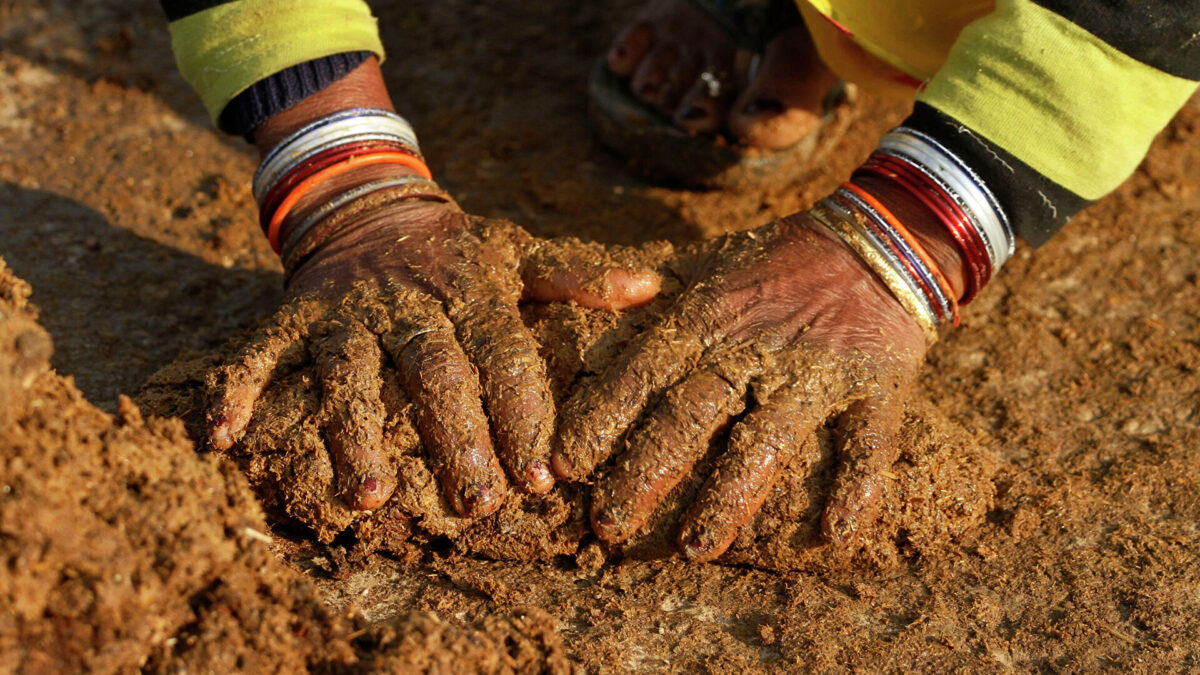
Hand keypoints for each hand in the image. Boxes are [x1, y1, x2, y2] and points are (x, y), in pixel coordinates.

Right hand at [205, 194, 658, 517]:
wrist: (365, 202)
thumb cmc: (454, 249)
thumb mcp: (515, 254)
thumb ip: (575, 277)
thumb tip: (652, 286)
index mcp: (470, 291)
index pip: (503, 357)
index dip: (523, 415)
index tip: (542, 477)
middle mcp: (409, 303)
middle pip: (433, 373)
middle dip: (455, 441)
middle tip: (476, 504)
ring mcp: (346, 311)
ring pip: (350, 374)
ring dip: (354, 434)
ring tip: (369, 497)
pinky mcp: (292, 317)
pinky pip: (259, 353)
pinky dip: (238, 391)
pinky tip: (221, 439)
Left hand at [554, 212, 939, 560]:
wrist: (877, 242)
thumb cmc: (776, 259)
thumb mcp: (703, 262)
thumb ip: (646, 286)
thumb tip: (582, 295)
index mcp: (706, 319)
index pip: (643, 373)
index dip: (603, 418)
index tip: (566, 465)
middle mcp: (754, 350)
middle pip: (692, 416)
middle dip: (647, 472)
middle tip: (608, 526)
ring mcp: (816, 374)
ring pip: (766, 440)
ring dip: (730, 496)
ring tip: (695, 547)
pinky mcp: (873, 389)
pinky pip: (865, 443)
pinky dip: (855, 487)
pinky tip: (832, 535)